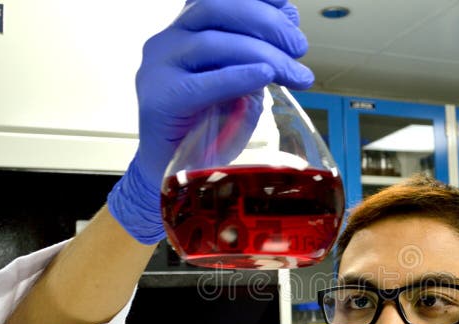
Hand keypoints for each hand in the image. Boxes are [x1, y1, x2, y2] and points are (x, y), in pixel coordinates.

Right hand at [107, 0, 313, 243]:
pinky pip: (202, 83)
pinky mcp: (160, 100)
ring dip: (263, 54)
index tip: (291, 12)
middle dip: (267, 24)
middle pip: (217, 10)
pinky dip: (238, 76)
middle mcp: (168, 41)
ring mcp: (159, 68)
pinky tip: (264, 76)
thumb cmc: (208, 127)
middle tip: (299, 48)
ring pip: (213, 44)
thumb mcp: (242, 84)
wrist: (174, 171)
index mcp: (186, 30)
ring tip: (295, 73)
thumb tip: (291, 30)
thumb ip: (259, 57)